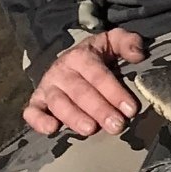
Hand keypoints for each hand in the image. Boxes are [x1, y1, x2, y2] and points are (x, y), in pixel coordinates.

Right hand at [24, 29, 147, 137]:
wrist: (70, 57)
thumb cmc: (97, 53)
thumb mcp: (114, 41)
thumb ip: (129, 42)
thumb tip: (139, 55)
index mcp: (81, 56)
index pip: (99, 75)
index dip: (115, 92)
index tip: (130, 109)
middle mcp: (61, 71)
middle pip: (80, 92)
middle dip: (99, 110)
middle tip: (116, 125)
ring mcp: (47, 86)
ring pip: (58, 103)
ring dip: (74, 118)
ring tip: (91, 130)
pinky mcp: (36, 101)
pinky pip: (32, 111)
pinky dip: (39, 121)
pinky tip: (52, 129)